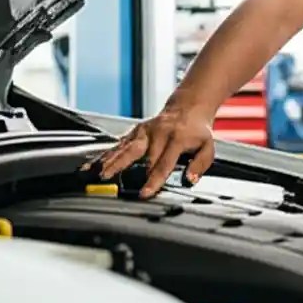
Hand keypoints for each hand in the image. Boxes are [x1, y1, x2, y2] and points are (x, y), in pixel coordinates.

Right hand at [86, 104, 215, 198]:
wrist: (188, 109)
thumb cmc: (197, 133)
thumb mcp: (208, 148)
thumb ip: (200, 165)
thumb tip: (189, 179)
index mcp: (177, 139)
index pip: (163, 164)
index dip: (153, 180)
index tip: (144, 193)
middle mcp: (158, 134)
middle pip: (139, 157)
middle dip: (126, 172)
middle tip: (112, 187)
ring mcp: (144, 131)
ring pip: (125, 148)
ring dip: (110, 162)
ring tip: (98, 175)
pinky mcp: (135, 131)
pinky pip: (119, 144)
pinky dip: (105, 155)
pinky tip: (94, 165)